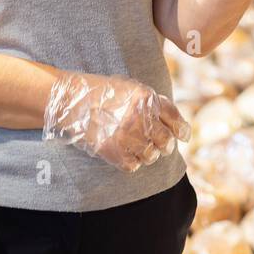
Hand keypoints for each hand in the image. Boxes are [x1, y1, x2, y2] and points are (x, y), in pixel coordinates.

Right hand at [42, 72, 190, 171]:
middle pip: (166, 142)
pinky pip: (134, 165)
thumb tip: (174, 123)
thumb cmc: (101, 92)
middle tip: (160, 146)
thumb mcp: (130, 88)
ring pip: (151, 156)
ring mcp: (126, 136)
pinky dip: (132, 162)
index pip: (175, 120)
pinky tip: (124, 153)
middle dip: (165, 146)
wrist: (70, 100)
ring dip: (148, 155)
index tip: (183, 136)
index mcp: (146, 99)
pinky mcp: (113, 151)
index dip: (182, 131)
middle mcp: (139, 118)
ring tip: (138, 148)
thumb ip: (152, 103)